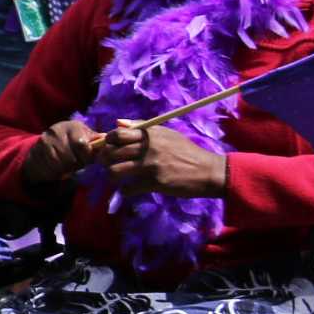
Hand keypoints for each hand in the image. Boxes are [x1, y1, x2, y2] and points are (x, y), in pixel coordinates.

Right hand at [21, 118, 104, 187]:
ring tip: (67, 167)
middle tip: (76, 165)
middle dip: (76, 165)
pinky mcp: (35, 152)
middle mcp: (56, 130)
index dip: (86, 156)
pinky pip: (49, 168)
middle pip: (70, 157)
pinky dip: (55, 172)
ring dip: (65, 170)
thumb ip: (95, 142)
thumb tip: (107, 144)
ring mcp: (44, 141)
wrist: (43, 148)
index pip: (82, 144)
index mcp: (72, 126)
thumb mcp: (83, 139)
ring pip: (59, 164)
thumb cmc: (70, 144)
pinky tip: (57, 168)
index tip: (87, 160)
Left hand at [99, 121, 227, 198]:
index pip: (116, 134)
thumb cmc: (187, 152)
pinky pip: (127, 188)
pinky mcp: (154, 182)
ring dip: (112, 176)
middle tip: (109, 164)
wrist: (209, 171)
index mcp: (150, 134)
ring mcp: (151, 165)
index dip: (108, 142)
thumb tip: (117, 123)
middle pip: (111, 153)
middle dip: (105, 160)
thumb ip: (141, 129)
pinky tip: (131, 189)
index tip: (110, 148)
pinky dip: (125, 191)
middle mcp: (149, 147)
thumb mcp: (167, 134)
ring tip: (119, 177)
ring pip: (114, 171)